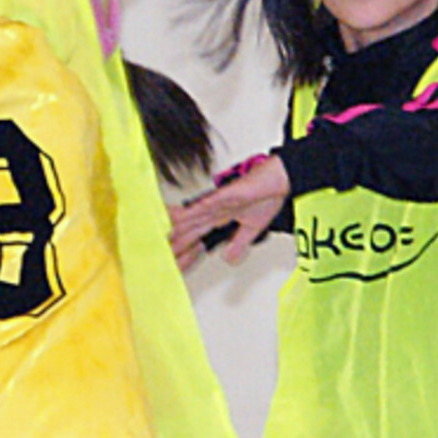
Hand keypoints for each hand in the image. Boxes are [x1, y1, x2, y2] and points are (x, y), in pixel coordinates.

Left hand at [168, 156, 289, 268]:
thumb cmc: (267, 195)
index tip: (169, 257)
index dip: (183, 246)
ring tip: (160, 230)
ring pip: (194, 214)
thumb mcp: (252, 230)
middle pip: (189, 226)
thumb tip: (228, 258)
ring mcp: (220, 201)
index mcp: (219, 217)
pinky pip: (210, 201)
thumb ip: (238, 244)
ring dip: (177, 223)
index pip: (196, 235)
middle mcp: (215, 209)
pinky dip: (197, 208)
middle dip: (174, 239)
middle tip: (156, 248)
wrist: (281, 179)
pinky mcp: (229, 193)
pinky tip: (184, 213)